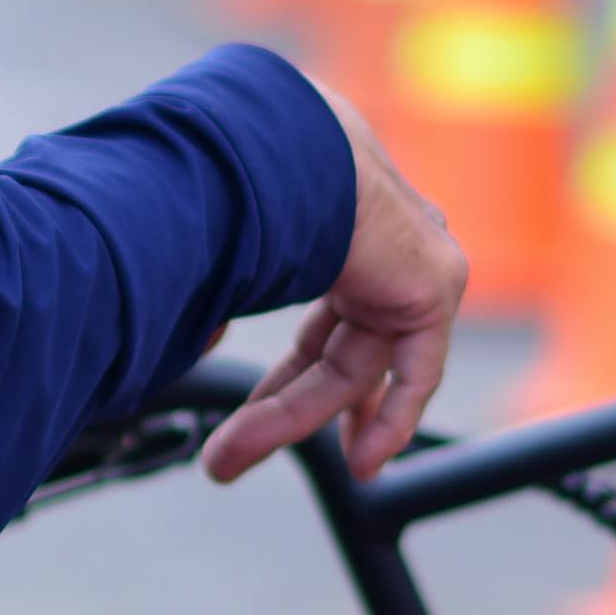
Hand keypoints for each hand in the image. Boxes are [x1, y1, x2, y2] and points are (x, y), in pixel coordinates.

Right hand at [202, 93, 465, 488]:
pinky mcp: (432, 283)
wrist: (271, 149)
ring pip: (354, 364)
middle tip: (227, 453)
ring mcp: (411, 259)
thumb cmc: (227, 177)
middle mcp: (380, 238)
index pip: (319, 319)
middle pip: (334, 349)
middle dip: (281, 408)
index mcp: (333, 218)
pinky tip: (361, 464)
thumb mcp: (211, 245)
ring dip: (292, 419)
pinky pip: (415, 370)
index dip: (291, 380)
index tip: (252, 422)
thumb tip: (183, 342)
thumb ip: (211, 294)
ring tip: (228, 459)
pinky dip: (389, 417)